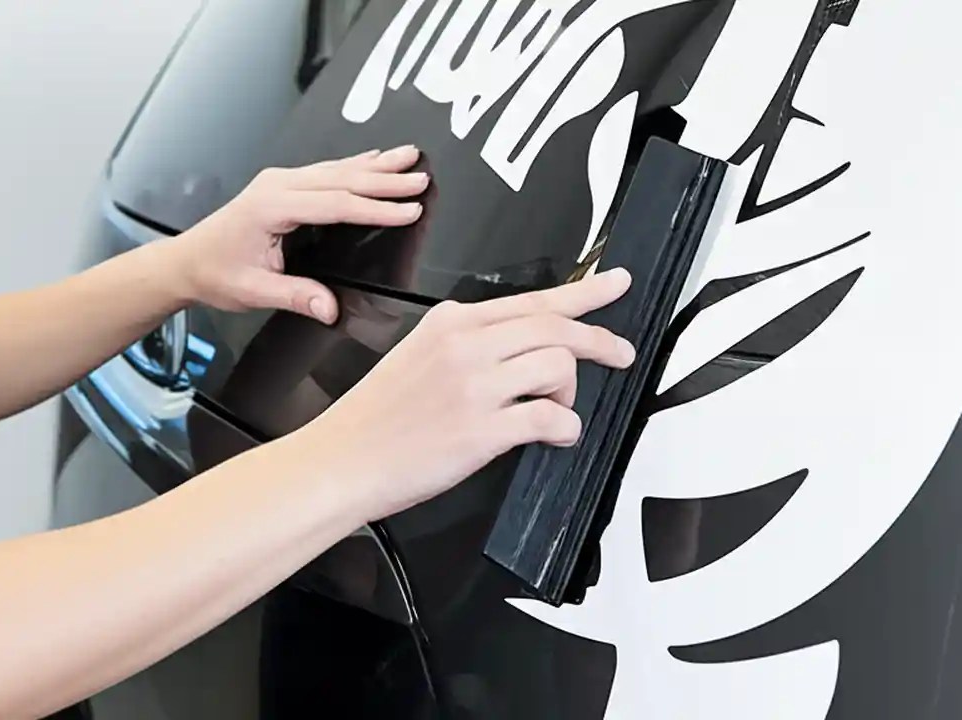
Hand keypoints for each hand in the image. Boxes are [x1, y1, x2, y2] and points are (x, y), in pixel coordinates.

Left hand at [161, 145, 428, 323]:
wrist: (185, 262)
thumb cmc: (215, 273)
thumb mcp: (254, 291)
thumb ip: (296, 296)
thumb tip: (330, 308)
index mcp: (271, 207)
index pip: (336, 205)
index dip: (375, 208)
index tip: (408, 210)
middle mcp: (277, 187)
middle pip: (342, 179)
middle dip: (386, 179)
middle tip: (421, 178)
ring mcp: (280, 181)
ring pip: (338, 169)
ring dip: (377, 165)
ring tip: (411, 157)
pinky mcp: (284, 185)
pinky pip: (327, 171)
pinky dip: (356, 165)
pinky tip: (376, 159)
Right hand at [289, 268, 637, 520]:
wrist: (342, 460)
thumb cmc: (377, 417)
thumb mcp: (418, 354)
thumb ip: (468, 341)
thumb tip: (522, 346)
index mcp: (452, 322)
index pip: (534, 299)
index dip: (585, 293)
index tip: (615, 284)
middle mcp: (466, 345)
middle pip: (556, 327)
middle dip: (599, 340)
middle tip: (620, 353)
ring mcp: (475, 386)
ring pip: (559, 366)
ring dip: (569, 392)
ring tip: (551, 409)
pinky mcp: (482, 429)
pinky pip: (551, 417)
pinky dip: (565, 428)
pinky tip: (554, 435)